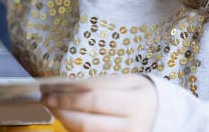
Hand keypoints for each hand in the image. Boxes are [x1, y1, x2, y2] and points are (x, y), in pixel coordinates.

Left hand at [41, 74, 156, 131]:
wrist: (162, 112)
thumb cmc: (137, 93)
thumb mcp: (122, 82)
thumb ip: (95, 84)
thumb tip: (62, 87)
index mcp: (134, 102)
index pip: (93, 101)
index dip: (67, 99)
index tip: (47, 94)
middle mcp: (132, 126)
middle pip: (88, 123)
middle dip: (62, 112)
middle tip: (46, 102)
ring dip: (67, 121)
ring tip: (55, 109)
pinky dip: (77, 129)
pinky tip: (69, 119)